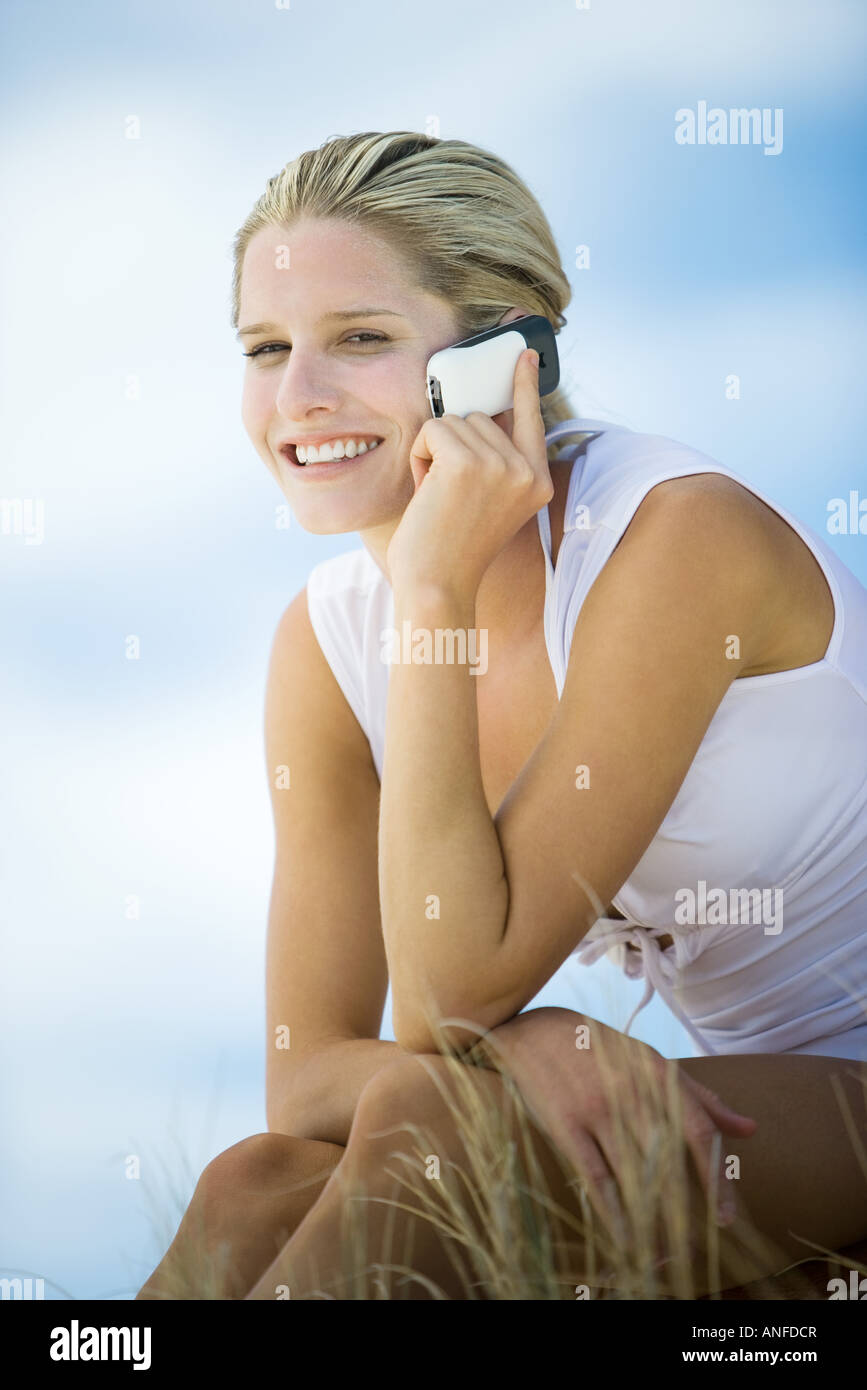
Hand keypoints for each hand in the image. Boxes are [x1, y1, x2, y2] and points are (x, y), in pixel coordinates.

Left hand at [385, 349, 552, 597]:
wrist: (437, 586)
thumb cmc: (450, 549)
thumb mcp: (486, 502)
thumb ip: (492, 461)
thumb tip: (477, 412)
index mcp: (537, 483)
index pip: (533, 419)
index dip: (525, 384)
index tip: (525, 354)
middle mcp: (526, 472)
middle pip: (479, 419)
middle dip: (451, 449)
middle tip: (447, 497)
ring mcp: (501, 466)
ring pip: (452, 424)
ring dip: (433, 456)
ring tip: (438, 498)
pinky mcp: (467, 463)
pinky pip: (432, 431)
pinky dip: (420, 458)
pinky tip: (427, 492)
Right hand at [470, 1007, 757, 1238]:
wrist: (533, 1030)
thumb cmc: (600, 1050)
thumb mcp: (651, 1062)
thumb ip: (700, 1098)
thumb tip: (749, 1129)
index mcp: (658, 1074)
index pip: (698, 1130)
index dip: (715, 1177)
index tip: (726, 1216)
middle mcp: (632, 1092)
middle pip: (669, 1159)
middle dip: (687, 1207)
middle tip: (697, 1246)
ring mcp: (597, 1110)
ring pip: (634, 1173)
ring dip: (652, 1218)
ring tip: (667, 1253)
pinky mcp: (566, 1125)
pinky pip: (596, 1177)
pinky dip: (613, 1212)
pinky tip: (627, 1238)